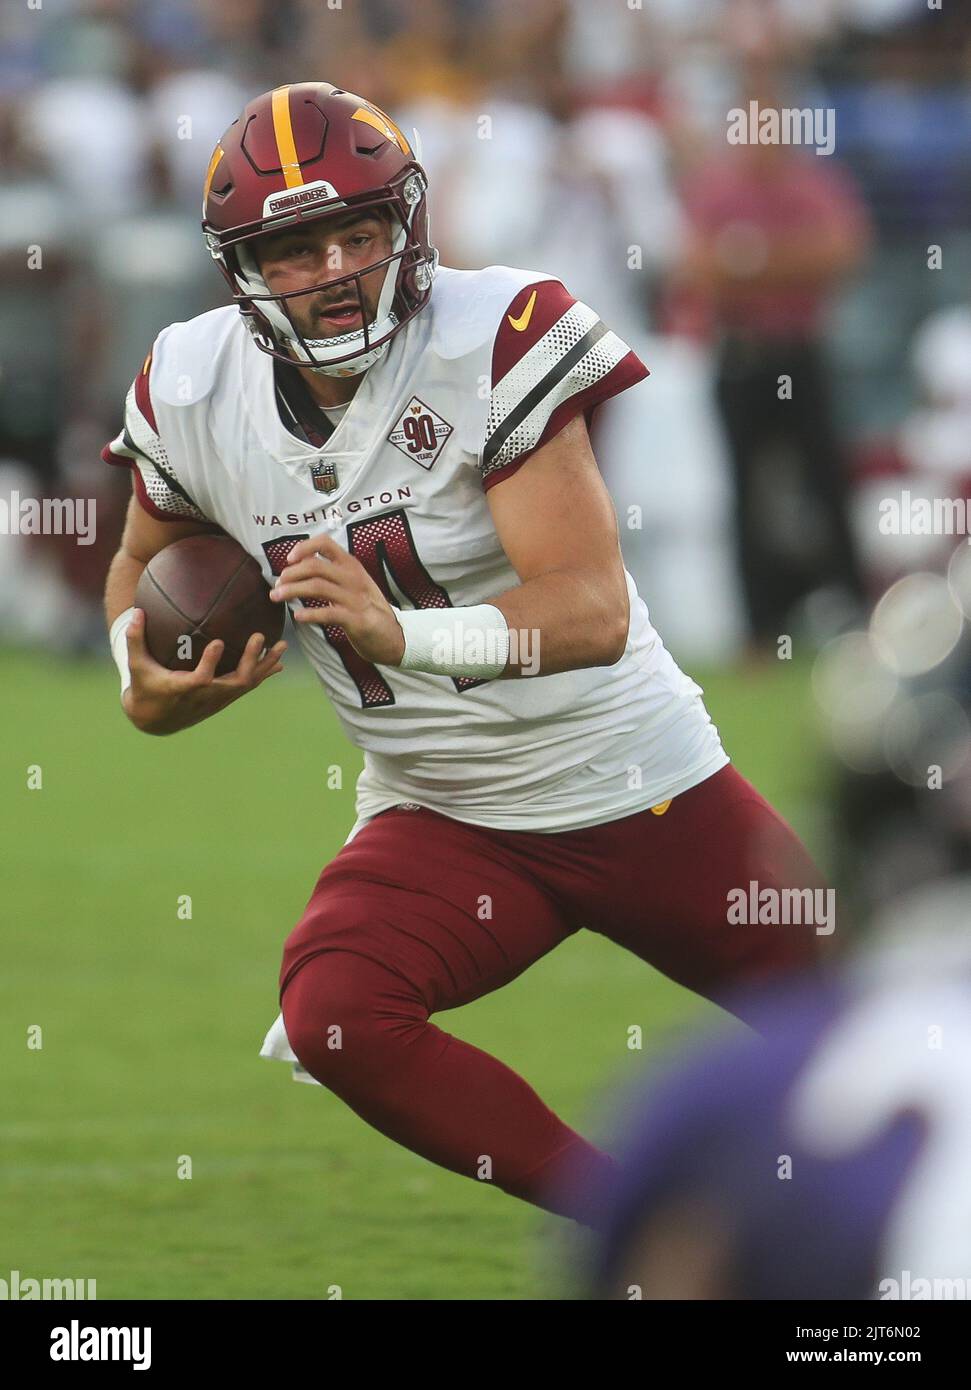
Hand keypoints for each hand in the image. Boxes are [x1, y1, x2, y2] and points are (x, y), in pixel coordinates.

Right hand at [122, 608, 286, 734]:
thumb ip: (136, 639)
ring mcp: (217, 700)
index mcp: (182, 689)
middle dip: (249, 661)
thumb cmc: (145, 687)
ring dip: (264, 665)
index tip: (218, 642)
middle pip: (234, 682)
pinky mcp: (224, 700)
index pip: (200, 679)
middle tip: (259, 636)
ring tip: (281, 646)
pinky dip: (262, 673)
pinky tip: (278, 661)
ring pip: (246, 684)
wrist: (156, 719)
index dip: (210, 663)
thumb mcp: (137, 665)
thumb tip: (138, 611)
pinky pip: (247, 686)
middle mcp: (205, 697)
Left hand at [269, 533, 405, 665]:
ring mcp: (355, 598)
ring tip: (276, 597)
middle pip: (315, 566)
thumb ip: (331, 573)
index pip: (325, 543)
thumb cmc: (366, 608)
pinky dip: (310, 614)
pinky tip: (298, 617)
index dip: (303, 547)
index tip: (289, 559)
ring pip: (317, 587)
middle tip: (277, 586)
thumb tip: (299, 563)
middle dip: (290, 574)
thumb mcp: (352, 584)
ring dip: (292, 591)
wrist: (393, 636)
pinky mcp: (356, 620)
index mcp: (351, 565)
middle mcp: (353, 577)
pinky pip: (328, 613)